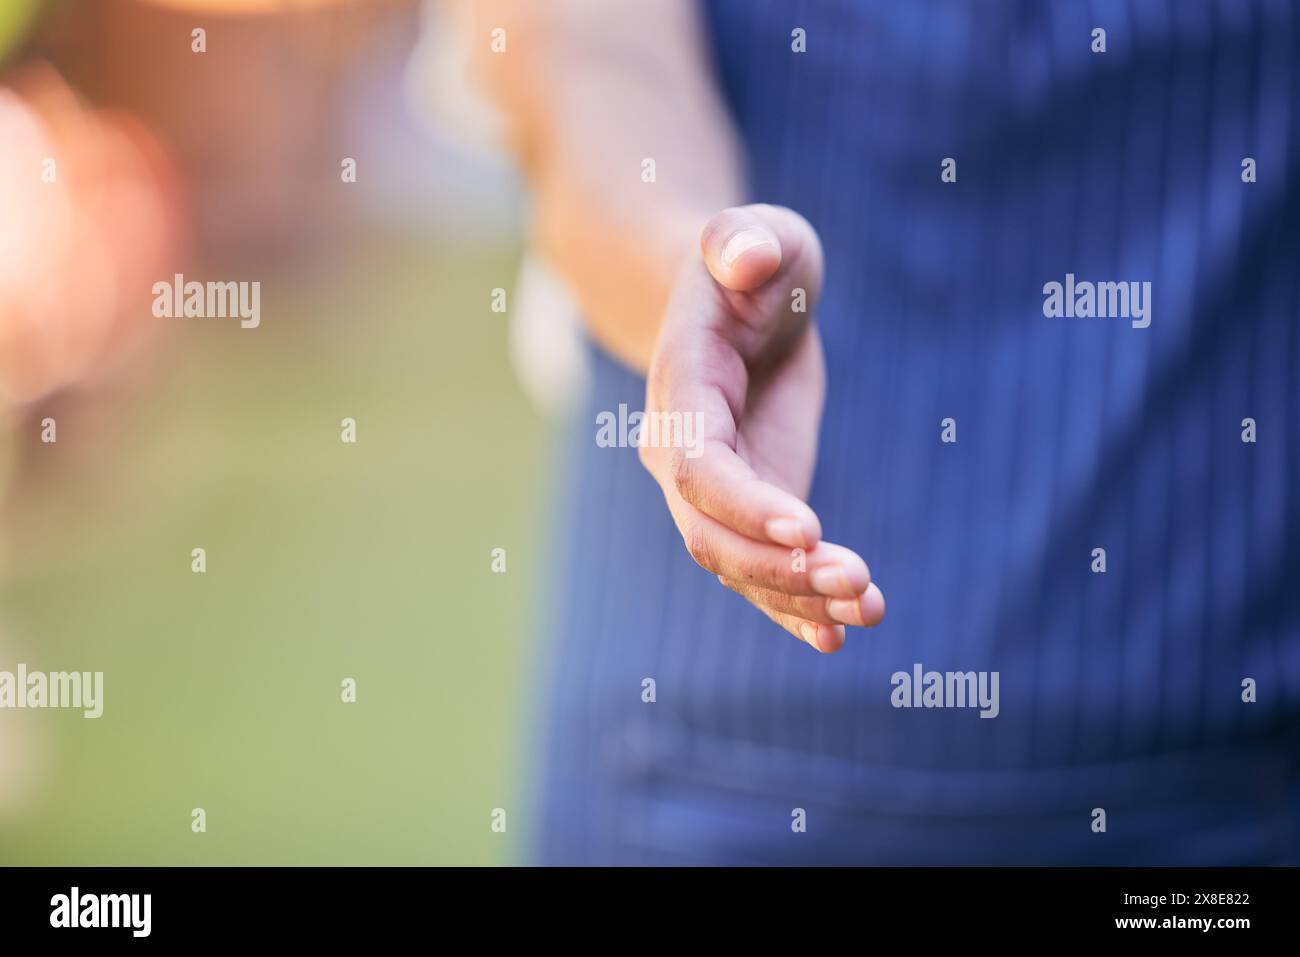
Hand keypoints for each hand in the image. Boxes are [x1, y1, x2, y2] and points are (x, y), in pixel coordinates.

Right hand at [639, 204, 884, 652]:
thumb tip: (746, 260)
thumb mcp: (754, 233)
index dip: (746, 503)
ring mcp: (715, 489)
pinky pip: (763, 569)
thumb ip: (741, 241)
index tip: (811, 529)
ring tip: (866, 610)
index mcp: (681, 390)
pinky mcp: (752, 507)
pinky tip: (839, 633)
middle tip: (856, 583)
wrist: (739, 304)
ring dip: (797, 596)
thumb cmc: (751, 262)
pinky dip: (796, 604)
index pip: (696, 465)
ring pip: (740, 565)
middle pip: (713, 534)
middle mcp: (682, 454)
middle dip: (780, 568)